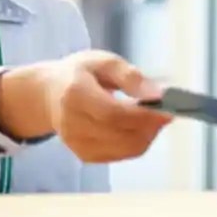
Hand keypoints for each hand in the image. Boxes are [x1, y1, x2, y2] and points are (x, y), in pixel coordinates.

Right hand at [0, 50, 172, 162]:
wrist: (49, 95)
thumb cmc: (80, 74)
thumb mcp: (103, 62)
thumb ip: (130, 76)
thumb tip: (158, 94)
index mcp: (75, 95)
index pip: (114, 113)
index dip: (144, 115)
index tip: (168, 109)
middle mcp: (72, 124)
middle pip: (121, 134)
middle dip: (151, 126)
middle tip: (167, 112)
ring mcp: (76, 144)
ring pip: (125, 149)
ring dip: (147, 135)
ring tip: (153, 118)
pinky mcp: (84, 155)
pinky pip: (121, 155)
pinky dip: (136, 143)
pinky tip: (138, 127)